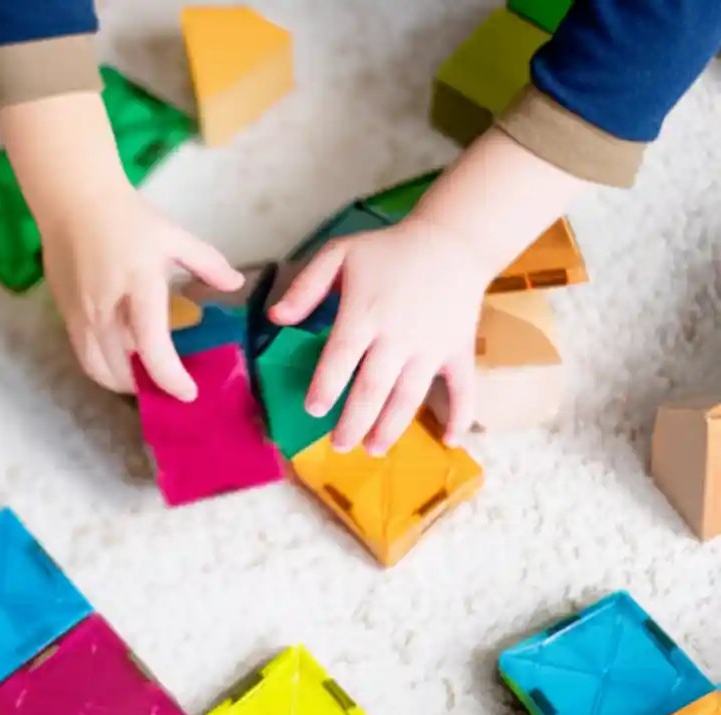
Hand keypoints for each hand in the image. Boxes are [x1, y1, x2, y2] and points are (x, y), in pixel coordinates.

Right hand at [42, 186, 243, 400]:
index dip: (170, 377)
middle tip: (167, 388)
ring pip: (96, 367)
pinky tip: (119, 358)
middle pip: (120, 368)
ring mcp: (79, 313)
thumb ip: (207, 263)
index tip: (188, 393)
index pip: (151, 345)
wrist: (72, 200)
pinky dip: (102, 366)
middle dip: (146, 387)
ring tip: (142, 380)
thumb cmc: (127, 218)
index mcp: (138, 285)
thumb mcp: (173, 236)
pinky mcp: (63, 313)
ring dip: (120, 382)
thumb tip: (237, 284)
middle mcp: (104, 306)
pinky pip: (82, 353)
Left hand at [270, 217, 497, 454]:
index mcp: (365, 314)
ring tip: (372, 449)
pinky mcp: (459, 351)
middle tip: (338, 446)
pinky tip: (450, 441)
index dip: (326, 386)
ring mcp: (432, 348)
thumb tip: (275, 318)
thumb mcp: (339, 253)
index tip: (313, 409)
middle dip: (354, 422)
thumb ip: (306, 287)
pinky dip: (460, 416)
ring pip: (409, 397)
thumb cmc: (388, 249)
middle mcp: (398, 337)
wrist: (451, 241)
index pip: (341, 357)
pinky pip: (463, 389)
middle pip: (372, 388)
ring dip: (391, 427)